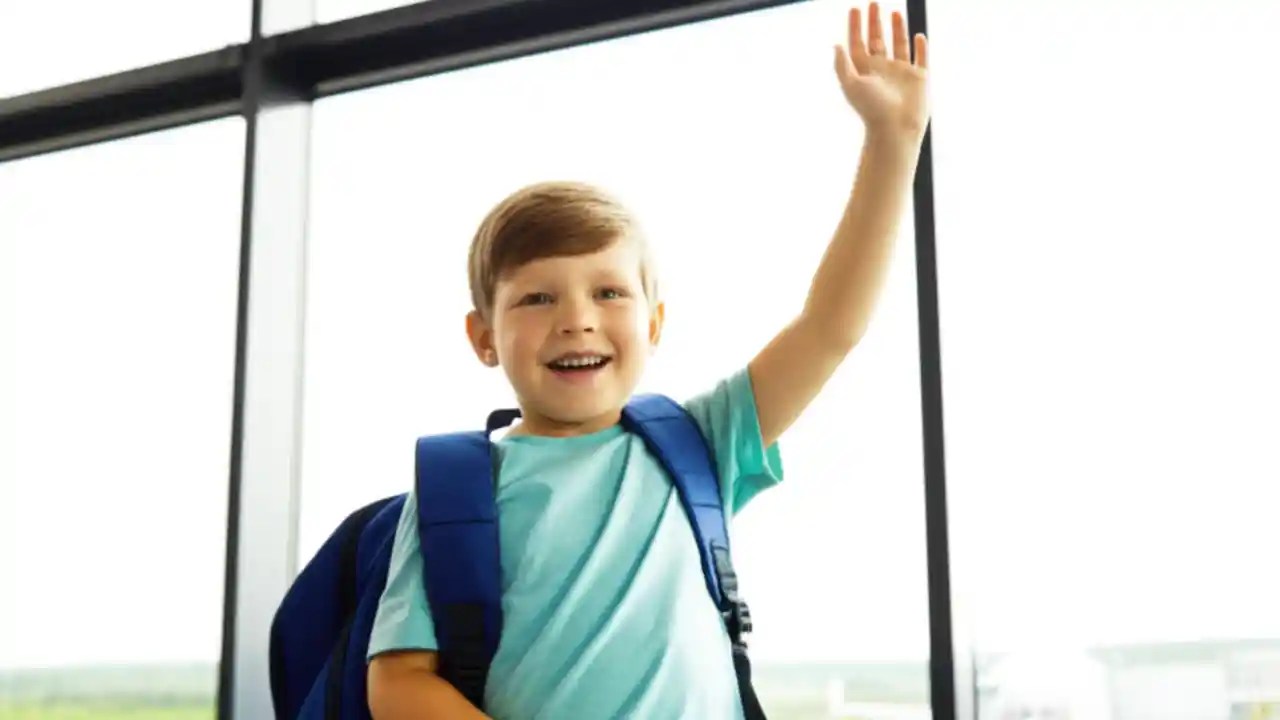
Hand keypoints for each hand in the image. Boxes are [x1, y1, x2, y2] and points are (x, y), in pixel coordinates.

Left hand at [834, 3, 929, 142]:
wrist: (896, 129)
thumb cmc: (871, 109)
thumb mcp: (851, 84)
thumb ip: (842, 64)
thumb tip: (836, 44)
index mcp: (865, 72)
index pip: (858, 44)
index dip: (856, 26)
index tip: (855, 8)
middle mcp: (882, 70)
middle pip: (877, 40)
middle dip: (874, 22)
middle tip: (873, 3)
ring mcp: (901, 73)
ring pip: (898, 45)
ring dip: (896, 29)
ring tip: (893, 12)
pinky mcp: (919, 79)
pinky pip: (921, 58)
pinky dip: (921, 47)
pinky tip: (918, 35)